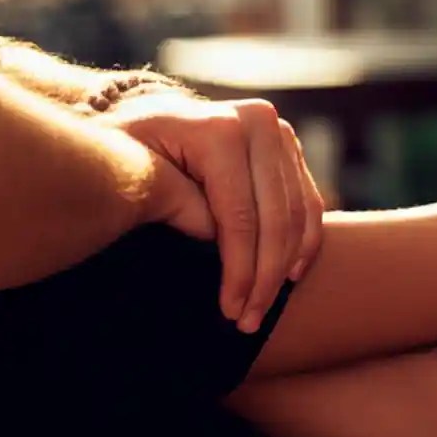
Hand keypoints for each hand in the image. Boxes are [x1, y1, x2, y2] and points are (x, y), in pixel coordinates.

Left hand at [104, 94, 324, 332]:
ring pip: (297, 216)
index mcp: (220, 128)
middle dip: (265, 277)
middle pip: (275, 219)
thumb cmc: (127, 150)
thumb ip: (177, 201)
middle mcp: (259, 124)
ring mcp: (280, 133)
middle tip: (249, 320)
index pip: (241, 216)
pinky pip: (309, 203)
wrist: (142, 116)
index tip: (230, 310)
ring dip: (286, 267)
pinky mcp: (290, 146)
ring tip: (264, 306)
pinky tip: (291, 275)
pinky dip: (304, 242)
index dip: (239, 270)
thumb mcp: (134, 172)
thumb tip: (215, 241)